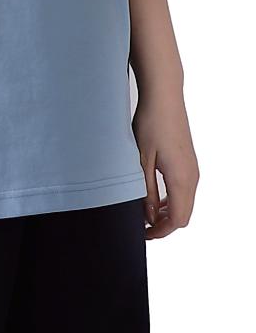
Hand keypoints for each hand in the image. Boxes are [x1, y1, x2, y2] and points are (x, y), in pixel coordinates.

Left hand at [133, 89, 198, 237]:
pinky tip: (153, 197)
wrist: (164, 97)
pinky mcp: (188, 162)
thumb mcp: (140, 161)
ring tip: (144, 213)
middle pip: (183, 214)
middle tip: (141, 227)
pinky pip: (184, 190)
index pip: (177, 219)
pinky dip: (170, 200)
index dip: (160, 232)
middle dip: (164, 225)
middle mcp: (192, 176)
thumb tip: (147, 216)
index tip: (143, 235)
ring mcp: (192, 169)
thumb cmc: (150, 124)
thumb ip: (144, 191)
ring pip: (184, 203)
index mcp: (182, 179)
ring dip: (167, 212)